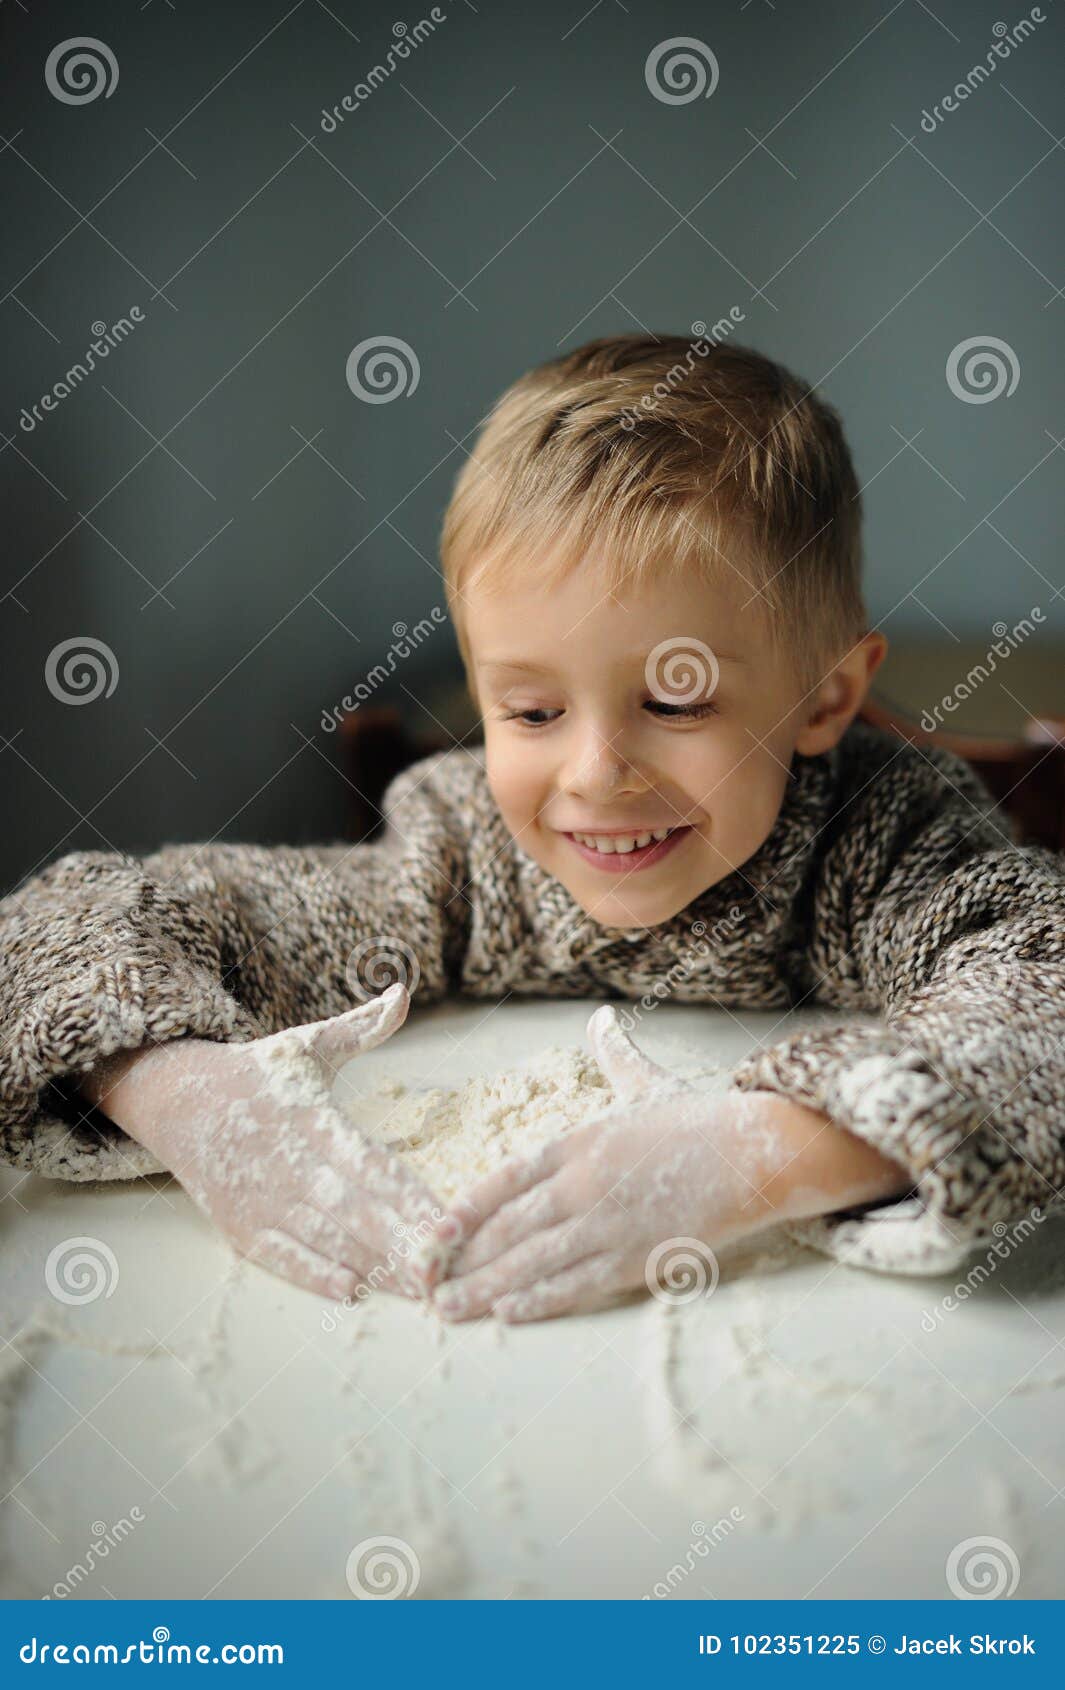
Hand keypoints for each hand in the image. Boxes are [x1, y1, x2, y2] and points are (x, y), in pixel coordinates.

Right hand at [80, 984, 468, 1301]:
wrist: (176, 1099)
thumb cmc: (259, 1072)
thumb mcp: (308, 1044)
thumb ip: (361, 1027)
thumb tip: (403, 993)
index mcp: (311, 1119)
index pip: (372, 1167)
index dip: (411, 1199)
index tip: (451, 1224)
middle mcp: (287, 1164)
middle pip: (356, 1213)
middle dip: (402, 1244)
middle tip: (447, 1271)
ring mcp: (261, 1201)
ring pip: (326, 1241)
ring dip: (374, 1268)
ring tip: (421, 1290)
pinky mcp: (240, 1227)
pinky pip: (282, 1257)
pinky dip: (313, 1275)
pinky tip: (352, 1291)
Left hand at [432, 1005, 780, 1323]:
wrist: (755, 1154)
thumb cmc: (700, 1120)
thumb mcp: (646, 1085)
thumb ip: (614, 1058)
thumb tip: (601, 1020)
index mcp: (580, 1142)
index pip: (506, 1178)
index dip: (465, 1208)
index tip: (432, 1232)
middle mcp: (584, 1184)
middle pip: (509, 1228)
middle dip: (463, 1260)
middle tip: (425, 1285)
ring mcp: (608, 1225)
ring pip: (534, 1262)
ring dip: (487, 1288)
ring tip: (450, 1309)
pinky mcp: (636, 1258)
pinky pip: (576, 1284)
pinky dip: (539, 1300)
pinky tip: (507, 1314)